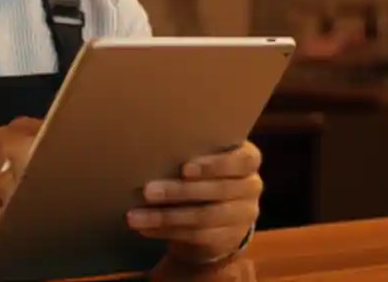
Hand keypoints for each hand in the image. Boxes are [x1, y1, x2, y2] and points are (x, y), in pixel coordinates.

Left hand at [128, 141, 262, 264]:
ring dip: (166, 216)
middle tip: (147, 191)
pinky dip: (167, 231)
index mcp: (248, 159)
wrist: (221, 215)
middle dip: (180, 191)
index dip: (215, 165)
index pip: (244, 160)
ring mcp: (242, 216)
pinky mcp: (228, 239)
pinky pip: (196, 236)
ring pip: (204, 217)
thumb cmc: (206, 173)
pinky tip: (146, 228)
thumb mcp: (207, 158)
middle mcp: (252, 187)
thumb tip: (150, 147)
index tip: (185, 168)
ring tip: (135, 216)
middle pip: (218, 190)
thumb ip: (193, 151)